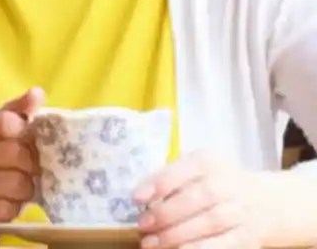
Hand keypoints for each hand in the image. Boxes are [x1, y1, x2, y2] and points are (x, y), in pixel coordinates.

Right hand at [0, 87, 44, 245]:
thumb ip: (15, 115)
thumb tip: (37, 93)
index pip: (5, 120)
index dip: (25, 132)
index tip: (29, 143)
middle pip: (16, 154)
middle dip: (32, 167)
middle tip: (31, 173)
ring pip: (15, 183)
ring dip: (26, 191)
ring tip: (20, 191)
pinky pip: (5, 209)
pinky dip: (13, 210)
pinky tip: (6, 206)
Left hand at [135, 153, 263, 248]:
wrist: (267, 202)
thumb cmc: (216, 184)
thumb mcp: (196, 171)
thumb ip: (170, 179)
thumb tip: (140, 198)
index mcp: (210, 162)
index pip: (188, 167)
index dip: (161, 183)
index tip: (136, 199)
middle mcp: (229, 184)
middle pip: (198, 197)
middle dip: (166, 213)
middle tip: (142, 225)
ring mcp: (240, 211)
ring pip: (210, 222)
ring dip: (176, 235)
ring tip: (151, 243)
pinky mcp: (247, 236)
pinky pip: (224, 244)